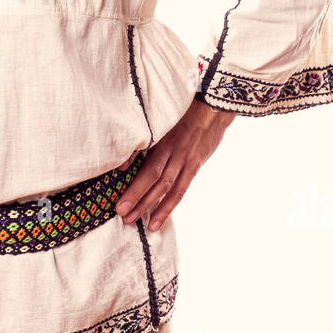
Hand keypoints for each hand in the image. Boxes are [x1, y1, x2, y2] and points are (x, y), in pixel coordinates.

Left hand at [114, 99, 236, 231]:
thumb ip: (142, 141)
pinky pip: (182, 188)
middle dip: (139, 200)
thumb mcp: (161, 121)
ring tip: (144, 225)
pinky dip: (170, 204)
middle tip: (123, 216)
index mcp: (163, 141)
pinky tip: (160, 217)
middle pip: (156, 181)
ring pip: (169, 188)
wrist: (212, 108)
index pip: (147, 170)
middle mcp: (174, 153)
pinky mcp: (196, 165)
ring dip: (156, 207)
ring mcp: (187, 161)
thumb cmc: (181, 112)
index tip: (119, 204)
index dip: (134, 189)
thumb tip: (122, 164)